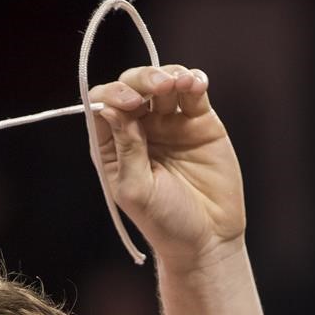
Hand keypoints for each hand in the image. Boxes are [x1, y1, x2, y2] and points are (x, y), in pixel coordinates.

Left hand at [87, 64, 243, 265]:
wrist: (209, 240)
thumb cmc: (166, 223)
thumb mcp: (137, 190)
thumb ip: (125, 149)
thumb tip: (110, 108)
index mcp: (115, 146)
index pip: (104, 104)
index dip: (114, 95)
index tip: (131, 104)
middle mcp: (140, 129)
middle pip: (132, 87)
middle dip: (143, 80)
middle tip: (160, 86)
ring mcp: (170, 123)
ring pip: (163, 83)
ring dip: (169, 75)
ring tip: (181, 83)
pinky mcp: (200, 122)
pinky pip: (193, 92)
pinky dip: (193, 80)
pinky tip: (195, 83)